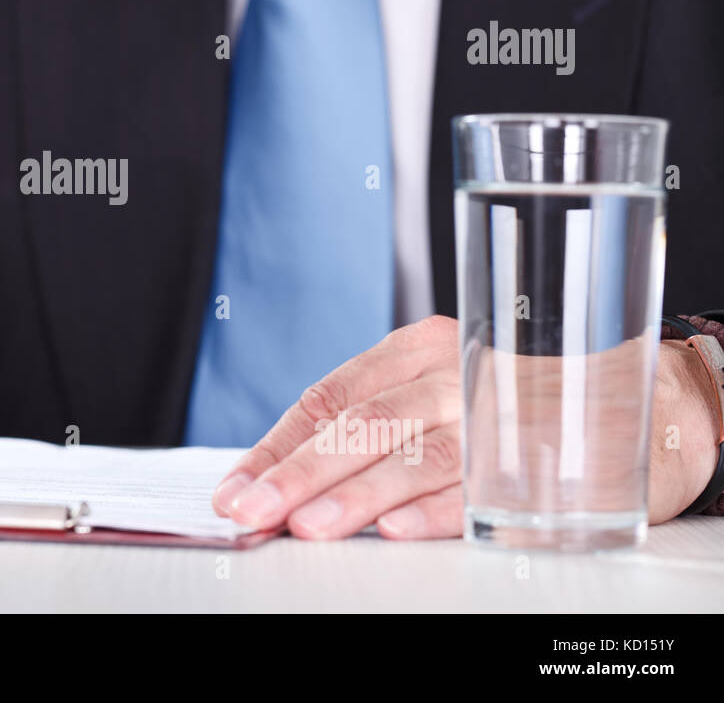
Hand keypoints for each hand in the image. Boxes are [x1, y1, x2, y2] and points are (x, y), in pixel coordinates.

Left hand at [211, 315, 719, 538]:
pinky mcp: (547, 456)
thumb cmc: (514, 391)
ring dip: (357, 492)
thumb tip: (286, 475)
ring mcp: (501, 412)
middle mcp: (453, 370)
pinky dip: (439, 509)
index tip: (235, 488)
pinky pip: (487, 484)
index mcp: (416, 347)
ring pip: (418, 452)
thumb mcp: (437, 385)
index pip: (329, 397)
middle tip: (251, 510)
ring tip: (308, 524)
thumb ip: (373, 422)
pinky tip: (396, 531)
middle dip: (297, 472)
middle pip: (363, 423)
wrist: (644, 395)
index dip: (276, 445)